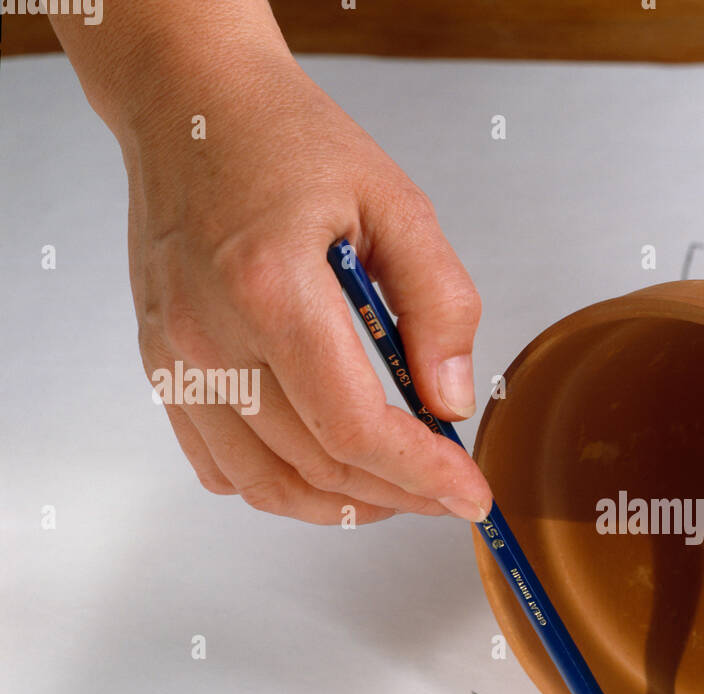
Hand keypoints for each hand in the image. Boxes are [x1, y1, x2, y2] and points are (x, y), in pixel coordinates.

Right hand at [104, 39, 491, 524]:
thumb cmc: (287, 140)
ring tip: (398, 489)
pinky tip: (329, 468)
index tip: (469, 494)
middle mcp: (208, 335)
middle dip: (398, 494)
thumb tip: (451, 401)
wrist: (190, 105)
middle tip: (449, 489)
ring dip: (343, 504)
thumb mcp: (397, 203)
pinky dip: (281, 486)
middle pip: (316, 465)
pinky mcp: (161, 368)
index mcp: (270, 288)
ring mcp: (175, 358)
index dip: (422, 474)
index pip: (353, 427)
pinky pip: (219, 466)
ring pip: (265, 484)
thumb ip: (438, 304)